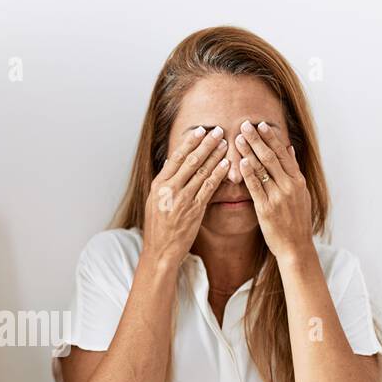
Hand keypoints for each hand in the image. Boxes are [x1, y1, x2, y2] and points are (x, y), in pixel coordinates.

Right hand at [142, 125, 230, 264]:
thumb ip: (164, 182)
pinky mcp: (194, 210)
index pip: (175, 157)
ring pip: (201, 171)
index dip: (189, 142)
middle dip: (206, 144)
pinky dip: (218, 174)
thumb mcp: (155, 201)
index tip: (200, 130)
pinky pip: (209, 187)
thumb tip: (170, 161)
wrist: (160, 250)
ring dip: (215, 155)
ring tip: (225, 143)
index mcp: (159, 184)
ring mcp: (182, 199)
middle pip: (190, 160)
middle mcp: (170, 189)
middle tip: (218, 131)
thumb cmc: (159, 227)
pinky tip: (227, 164)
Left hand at [233, 120, 313, 262]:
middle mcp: (289, 186)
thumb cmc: (296, 220)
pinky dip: (248, 173)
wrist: (296, 245)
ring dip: (249, 151)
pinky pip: (256, 187)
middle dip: (257, 139)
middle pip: (271, 157)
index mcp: (298, 180)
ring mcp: (278, 197)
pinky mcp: (266, 208)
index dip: (271, 138)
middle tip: (245, 125)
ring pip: (262, 169)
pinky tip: (240, 162)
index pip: (284, 153)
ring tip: (238, 138)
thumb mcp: (301, 193)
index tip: (261, 125)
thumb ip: (293, 170)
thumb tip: (289, 148)